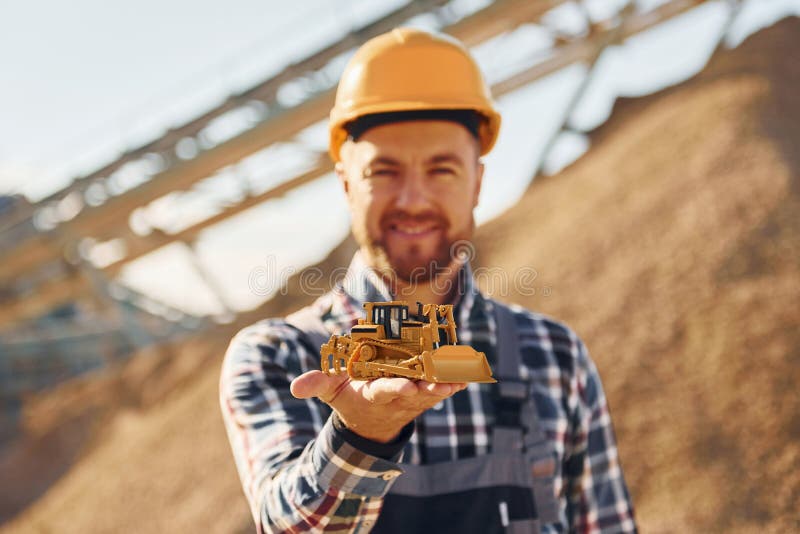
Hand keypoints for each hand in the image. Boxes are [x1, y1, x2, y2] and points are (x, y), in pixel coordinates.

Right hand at [291, 371, 465, 442]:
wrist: (370, 421)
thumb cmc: (349, 398)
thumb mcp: (330, 391)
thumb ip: (316, 385)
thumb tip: (295, 387)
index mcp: (375, 394)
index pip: (387, 391)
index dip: (398, 388)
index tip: (409, 386)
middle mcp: (398, 397)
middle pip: (417, 391)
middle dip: (431, 387)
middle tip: (445, 382)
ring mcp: (415, 397)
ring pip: (434, 390)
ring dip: (447, 384)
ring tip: (462, 376)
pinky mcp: (426, 394)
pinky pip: (442, 388)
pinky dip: (455, 382)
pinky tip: (469, 375)